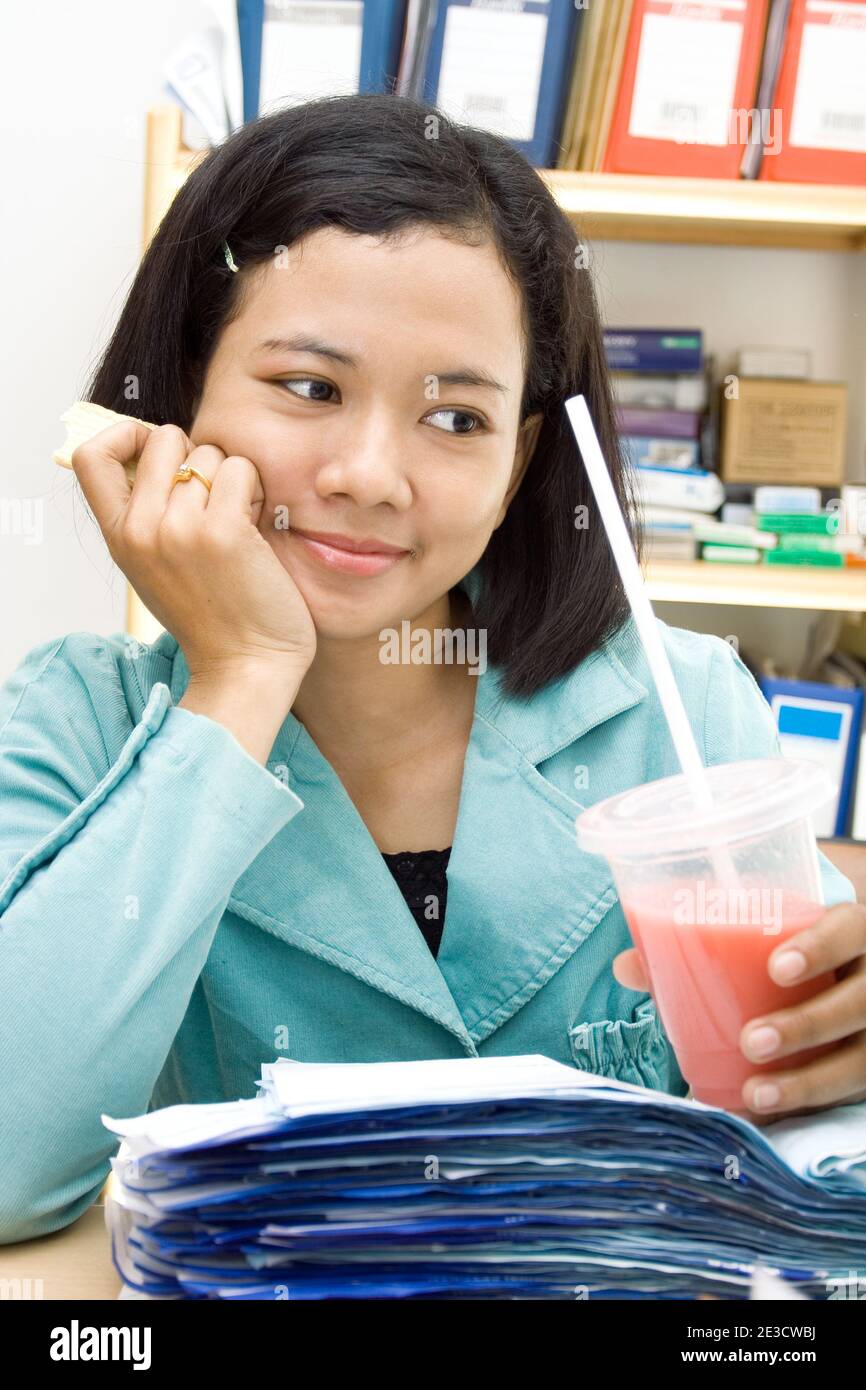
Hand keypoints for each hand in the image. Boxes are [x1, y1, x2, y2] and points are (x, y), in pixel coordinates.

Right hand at [72, 420, 316, 681]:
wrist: (247, 665)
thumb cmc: (212, 615)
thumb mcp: (155, 565)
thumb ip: (145, 516)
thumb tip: (158, 452)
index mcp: (118, 537)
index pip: (90, 455)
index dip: (126, 436)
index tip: (156, 452)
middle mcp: (141, 529)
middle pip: (164, 439)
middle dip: (196, 455)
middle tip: (214, 496)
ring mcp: (180, 529)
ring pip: (208, 454)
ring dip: (232, 479)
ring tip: (239, 521)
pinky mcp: (224, 530)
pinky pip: (241, 470)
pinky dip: (256, 491)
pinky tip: (258, 525)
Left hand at [614, 902, 865, 1122]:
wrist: (848, 967)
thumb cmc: (794, 942)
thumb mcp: (764, 932)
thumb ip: (702, 944)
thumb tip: (627, 967)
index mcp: (852, 926)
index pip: (850, 928)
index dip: (821, 947)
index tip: (777, 967)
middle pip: (861, 1001)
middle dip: (808, 1025)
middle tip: (752, 1042)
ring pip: (863, 1058)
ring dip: (810, 1081)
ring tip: (756, 1095)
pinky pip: (856, 1090)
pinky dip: (812, 1106)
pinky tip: (771, 1119)